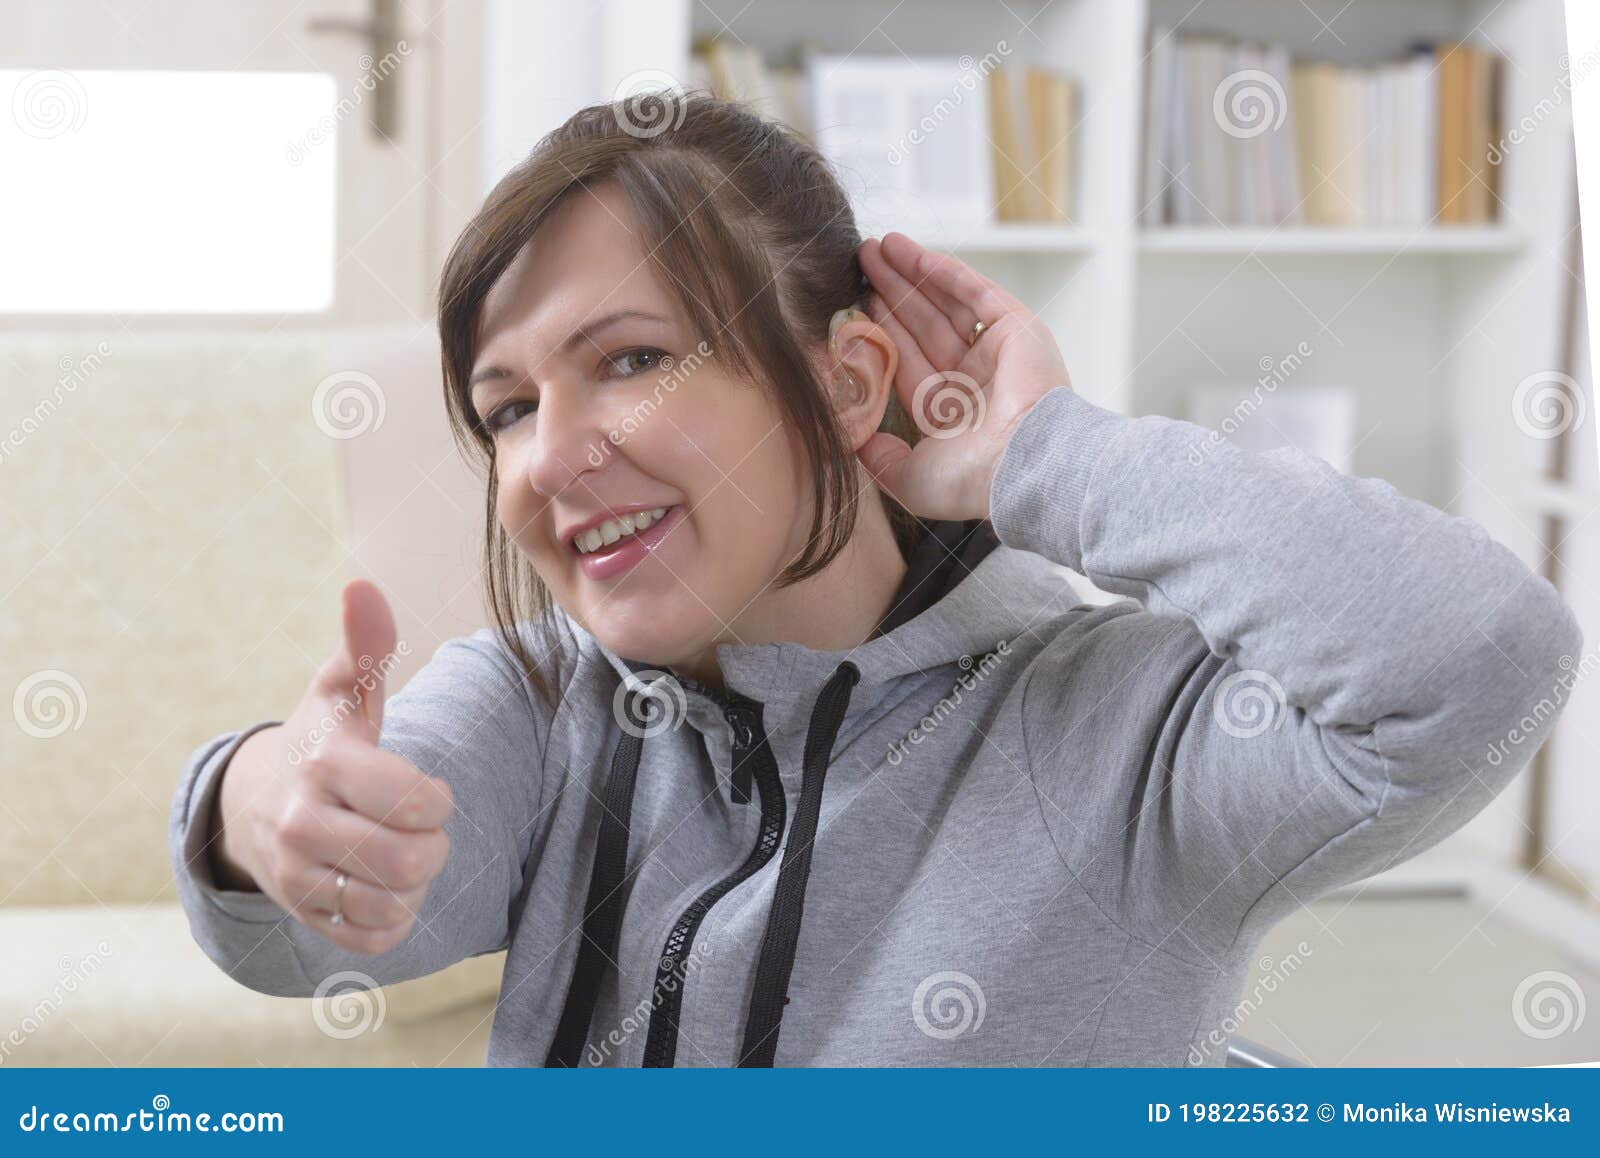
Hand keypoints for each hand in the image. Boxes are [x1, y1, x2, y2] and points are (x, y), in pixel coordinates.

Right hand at [213, 579, 453, 954]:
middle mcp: (303, 824)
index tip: (427, 790)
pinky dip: (393, 920)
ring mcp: (298, 875)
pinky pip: (374, 940)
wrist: (253, 802)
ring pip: (395, 905)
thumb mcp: (344, 690)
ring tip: (400, 854)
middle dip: (432, 844)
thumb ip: (366, 644)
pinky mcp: (302, 915)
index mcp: (326, 766)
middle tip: (418, 827)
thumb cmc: (321, 739)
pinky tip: (383, 888)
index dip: (439, 800)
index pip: (416, 803)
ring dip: (414, 883)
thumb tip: (363, 585)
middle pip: (413, 861)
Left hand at [856, 232, 1070, 519]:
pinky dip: (945, 273)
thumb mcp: (910, 478)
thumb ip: (880, 458)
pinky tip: (912, 254)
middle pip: (922, 327)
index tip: (853, 305)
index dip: (880, 333)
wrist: (1024, 465)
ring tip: (878, 246)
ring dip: (912, 275)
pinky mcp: (1017, 329)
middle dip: (892, 294)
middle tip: (860, 261)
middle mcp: (974, 381)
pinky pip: (975, 293)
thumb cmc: (970, 480)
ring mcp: (997, 353)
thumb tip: (855, 438)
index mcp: (952, 415)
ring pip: (946, 305)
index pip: (907, 362)